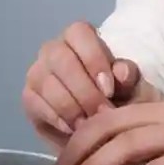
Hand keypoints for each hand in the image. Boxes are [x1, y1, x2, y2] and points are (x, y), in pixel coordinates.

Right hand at [22, 21, 161, 149]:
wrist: (100, 131)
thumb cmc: (119, 99)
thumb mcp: (134, 89)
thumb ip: (130, 77)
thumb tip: (122, 72)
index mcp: (80, 37)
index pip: (79, 33)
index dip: (93, 59)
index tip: (110, 90)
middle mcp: (54, 49)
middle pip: (61, 58)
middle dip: (84, 90)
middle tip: (102, 113)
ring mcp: (38, 72)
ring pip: (47, 82)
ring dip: (71, 107)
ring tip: (89, 125)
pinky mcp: (29, 96)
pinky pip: (35, 102)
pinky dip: (56, 117)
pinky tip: (72, 129)